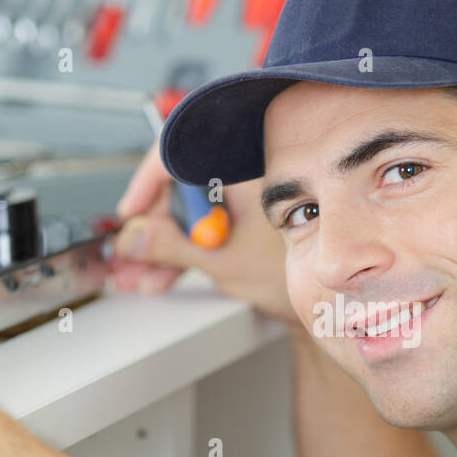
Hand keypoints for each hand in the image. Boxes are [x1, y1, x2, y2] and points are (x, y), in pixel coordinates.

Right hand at [111, 143, 295, 323]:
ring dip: (161, 247)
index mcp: (240, 169)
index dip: (147, 185)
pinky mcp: (241, 220)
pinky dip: (182, 250)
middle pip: (178, 191)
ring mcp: (240, 200)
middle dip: (150, 229)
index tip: (131, 216)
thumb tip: (132, 237)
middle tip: (130, 257)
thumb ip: (173, 247)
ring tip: (139, 276)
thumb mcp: (223, 260)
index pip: (179, 156)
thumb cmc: (291, 270)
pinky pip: (202, 227)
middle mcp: (239, 177)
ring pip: (187, 214)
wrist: (326, 300)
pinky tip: (163, 275)